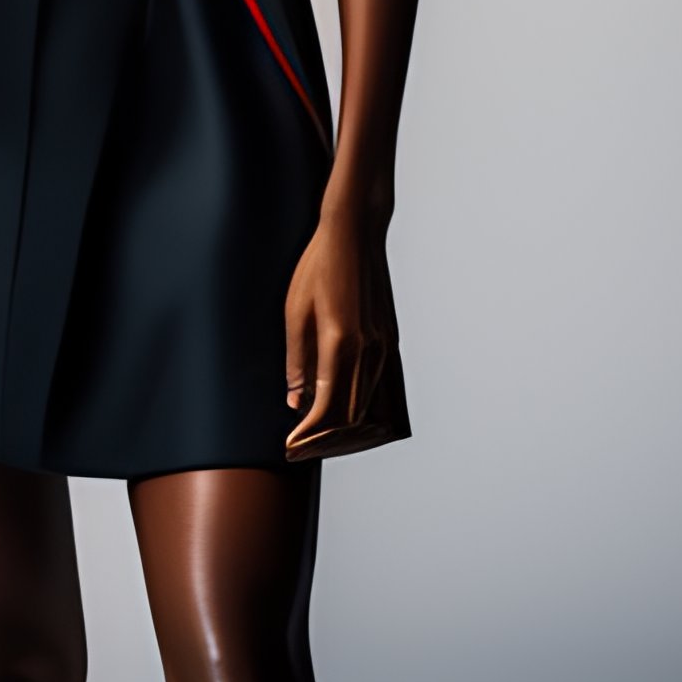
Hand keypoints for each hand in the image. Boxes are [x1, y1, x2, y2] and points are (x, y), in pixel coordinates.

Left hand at [282, 205, 397, 453]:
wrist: (355, 234)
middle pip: (352, 417)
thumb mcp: (294, 314)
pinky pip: (379, 386)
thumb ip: (296, 362)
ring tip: (317, 434)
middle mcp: (368, 351)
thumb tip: (296, 402)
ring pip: (368, 405)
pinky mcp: (391, 340)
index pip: (327, 410)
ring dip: (344, 427)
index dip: (308, 435)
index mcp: (340, 344)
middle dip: (325, 439)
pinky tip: (342, 410)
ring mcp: (384, 346)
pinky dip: (361, 406)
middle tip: (300, 447)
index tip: (291, 446)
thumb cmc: (319, 268)